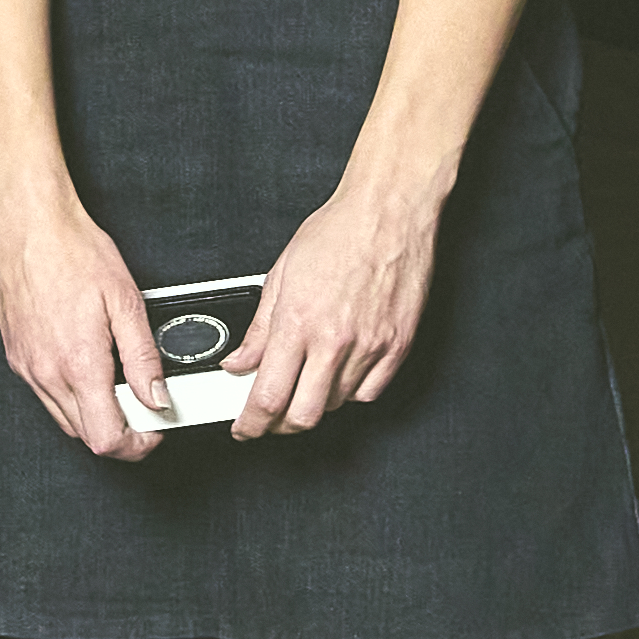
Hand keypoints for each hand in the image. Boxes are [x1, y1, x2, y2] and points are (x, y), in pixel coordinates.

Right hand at [0, 188, 166, 459]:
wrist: (27, 226)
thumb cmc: (73, 253)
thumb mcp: (126, 302)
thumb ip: (143, 358)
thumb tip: (158, 397)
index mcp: (79, 364)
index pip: (107, 439)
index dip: (136, 445)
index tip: (153, 430)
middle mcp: (46, 373)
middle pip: (86, 436)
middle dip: (119, 431)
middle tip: (141, 404)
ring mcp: (27, 368)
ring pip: (64, 420)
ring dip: (94, 416)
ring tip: (115, 384)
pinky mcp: (16, 357)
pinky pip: (45, 396)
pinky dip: (70, 396)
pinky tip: (85, 369)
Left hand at [231, 165, 440, 438]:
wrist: (389, 210)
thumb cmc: (339, 231)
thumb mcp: (282, 274)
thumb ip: (260, 328)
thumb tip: (240, 361)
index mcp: (299, 322)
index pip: (268, 397)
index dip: (251, 424)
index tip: (245, 428)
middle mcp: (335, 341)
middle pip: (303, 416)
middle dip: (280, 425)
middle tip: (271, 416)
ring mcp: (371, 346)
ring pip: (336, 406)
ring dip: (314, 403)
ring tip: (306, 380)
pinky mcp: (398, 346)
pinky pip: (371, 392)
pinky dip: (351, 392)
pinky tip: (340, 374)